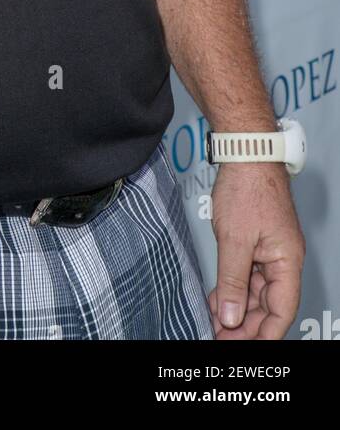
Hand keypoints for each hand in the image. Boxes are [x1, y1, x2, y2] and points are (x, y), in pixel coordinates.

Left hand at [207, 162, 304, 339]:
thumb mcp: (235, 240)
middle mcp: (282, 260)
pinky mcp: (254, 241)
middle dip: (246, 325)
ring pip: (255, 291)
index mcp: (286, 262)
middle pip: (268, 305)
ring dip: (236, 307)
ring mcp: (268, 250)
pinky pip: (246, 274)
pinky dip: (232, 288)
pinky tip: (215, 299)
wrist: (244, 153)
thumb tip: (231, 317)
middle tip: (220, 337)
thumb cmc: (247, 189)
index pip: (281, 311)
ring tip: (214, 322)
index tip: (241, 347)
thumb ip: (232, 281)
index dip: (264, 334)